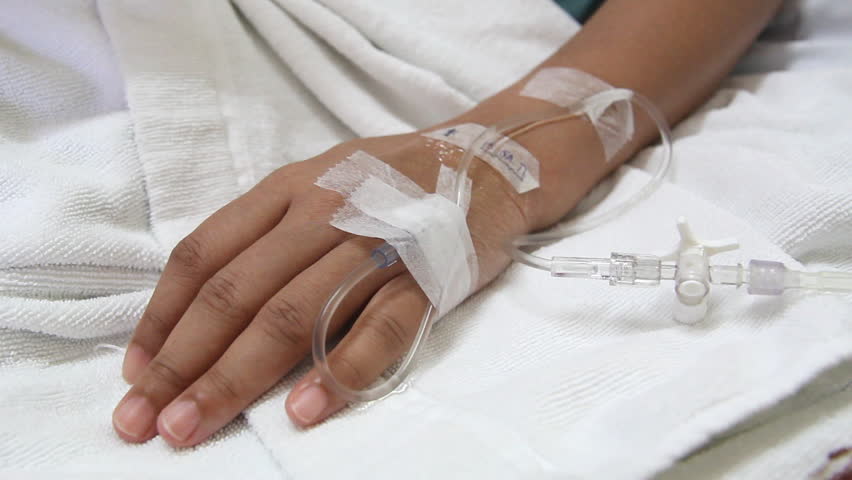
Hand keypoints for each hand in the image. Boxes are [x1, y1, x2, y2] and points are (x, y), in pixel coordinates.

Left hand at [112, 97, 603, 446]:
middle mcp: (324, 213)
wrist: (489, 163)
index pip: (205, 254)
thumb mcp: (319, 182)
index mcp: (289, 189)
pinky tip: (302, 412)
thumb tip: (200, 306)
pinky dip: (340, 371)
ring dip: (238, 376)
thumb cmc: (391, 182)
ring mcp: (376, 244)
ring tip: (194, 425)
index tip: (136, 373)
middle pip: (238, 293)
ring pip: (295, 314)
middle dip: (184, 362)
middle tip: (143, 420)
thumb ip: (266, 230)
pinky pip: (381, 328)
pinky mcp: (427, 276)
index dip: (162, 316)